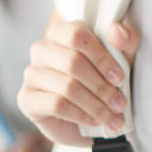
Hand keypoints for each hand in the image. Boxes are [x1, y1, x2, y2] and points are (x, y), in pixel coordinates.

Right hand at [17, 16, 141, 146]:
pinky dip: (80, 115)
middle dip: (101, 87)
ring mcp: (31, 74)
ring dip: (95, 105)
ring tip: (112, 117)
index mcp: (62, 32)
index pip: (77, 36)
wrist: (85, 120)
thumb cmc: (103, 81)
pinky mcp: (26, 98)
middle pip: (72, 62)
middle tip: (120, 104)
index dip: (101, 58)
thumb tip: (117, 31)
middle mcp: (42, 49)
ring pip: (66, 86)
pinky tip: (94, 121)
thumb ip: (125, 41)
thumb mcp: (122, 60)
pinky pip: (56, 105)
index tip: (120, 78)